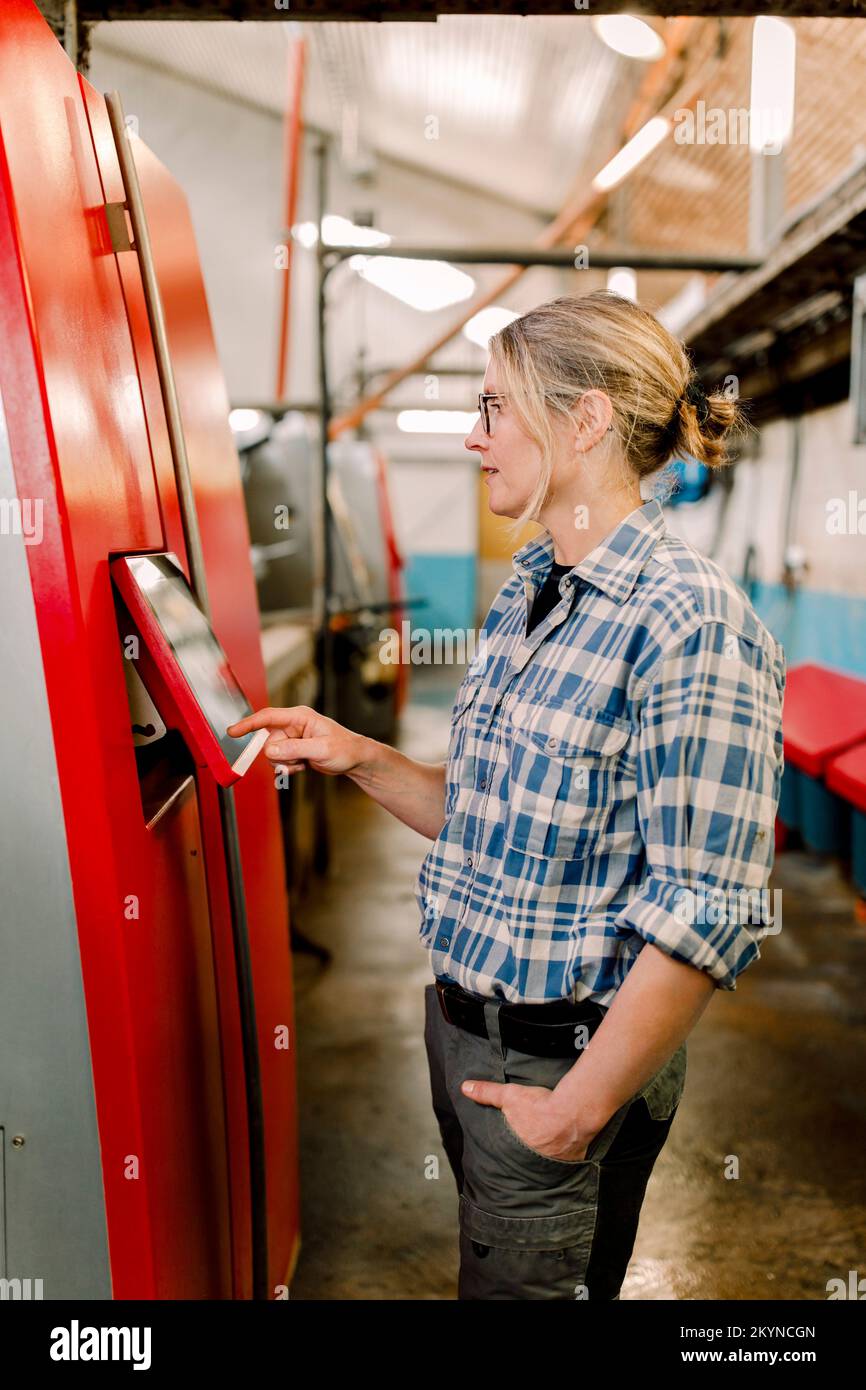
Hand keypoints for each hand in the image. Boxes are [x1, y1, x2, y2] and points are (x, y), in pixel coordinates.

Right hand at [226, 705, 365, 777]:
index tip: (232, 732)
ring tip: (304, 762)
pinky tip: (303, 766)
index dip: (248, 724)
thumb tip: (270, 750)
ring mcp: (292, 738)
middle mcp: (293, 725)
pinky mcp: (293, 750)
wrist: (355, 759)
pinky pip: (279, 761)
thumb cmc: (344, 748)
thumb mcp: (320, 749)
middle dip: (280, 755)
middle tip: (299, 760)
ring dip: (285, 763)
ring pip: (272, 754)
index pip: (267, 717)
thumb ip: (294, 749)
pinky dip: (288, 768)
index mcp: (299, 717)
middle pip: (268, 741)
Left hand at [461, 1078, 598, 1162]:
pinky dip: (564, 1158)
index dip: (506, 1153)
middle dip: (523, 1158)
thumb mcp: (509, 1096)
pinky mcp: (572, 1160)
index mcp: (516, 1149)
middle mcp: (534, 1160)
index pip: (506, 1157)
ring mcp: (554, 1163)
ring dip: (544, 1159)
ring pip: (546, 1163)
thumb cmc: (540, 1106)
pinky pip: (566, 1162)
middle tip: (523, 1152)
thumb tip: (465, 1088)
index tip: (504, 1153)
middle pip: (526, 1161)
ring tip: (542, 1153)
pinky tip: (564, 1152)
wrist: (572, 1112)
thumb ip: (487, 1093)